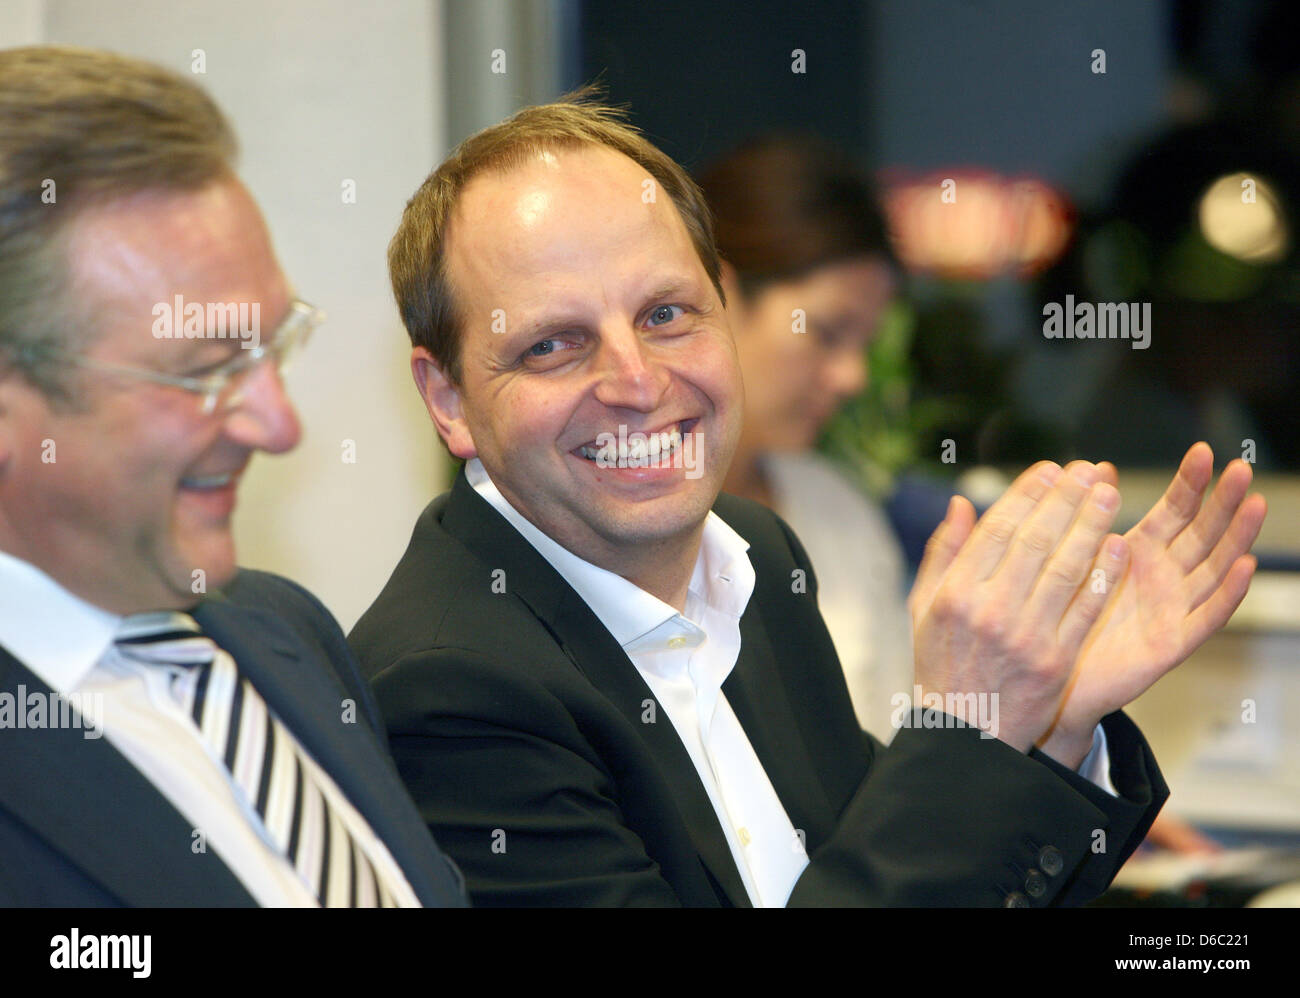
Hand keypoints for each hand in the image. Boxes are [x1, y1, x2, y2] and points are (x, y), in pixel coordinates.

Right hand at [908, 459, 1127, 752]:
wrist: (964, 734)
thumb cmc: (942, 664)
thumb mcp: (924, 607)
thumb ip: (942, 553)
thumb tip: (962, 503)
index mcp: (955, 593)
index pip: (997, 529)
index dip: (1027, 494)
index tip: (1050, 470)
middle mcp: (989, 610)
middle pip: (1036, 541)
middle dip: (1066, 499)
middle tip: (1089, 469)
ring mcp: (1025, 637)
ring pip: (1066, 569)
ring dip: (1091, 526)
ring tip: (1110, 493)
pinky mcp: (1056, 661)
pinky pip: (1086, 610)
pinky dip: (1103, 577)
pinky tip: (1118, 547)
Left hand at [1037, 443, 1265, 765]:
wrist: (1050, 676)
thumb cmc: (1061, 614)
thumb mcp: (1073, 557)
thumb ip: (1086, 515)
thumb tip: (1097, 466)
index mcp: (1141, 552)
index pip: (1175, 509)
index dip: (1191, 482)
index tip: (1203, 450)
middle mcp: (1164, 577)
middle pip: (1203, 532)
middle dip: (1223, 500)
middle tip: (1240, 467)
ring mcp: (1172, 609)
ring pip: (1214, 568)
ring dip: (1236, 537)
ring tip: (1253, 504)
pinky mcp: (1171, 643)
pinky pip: (1206, 617)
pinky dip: (1227, 593)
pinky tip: (1242, 566)